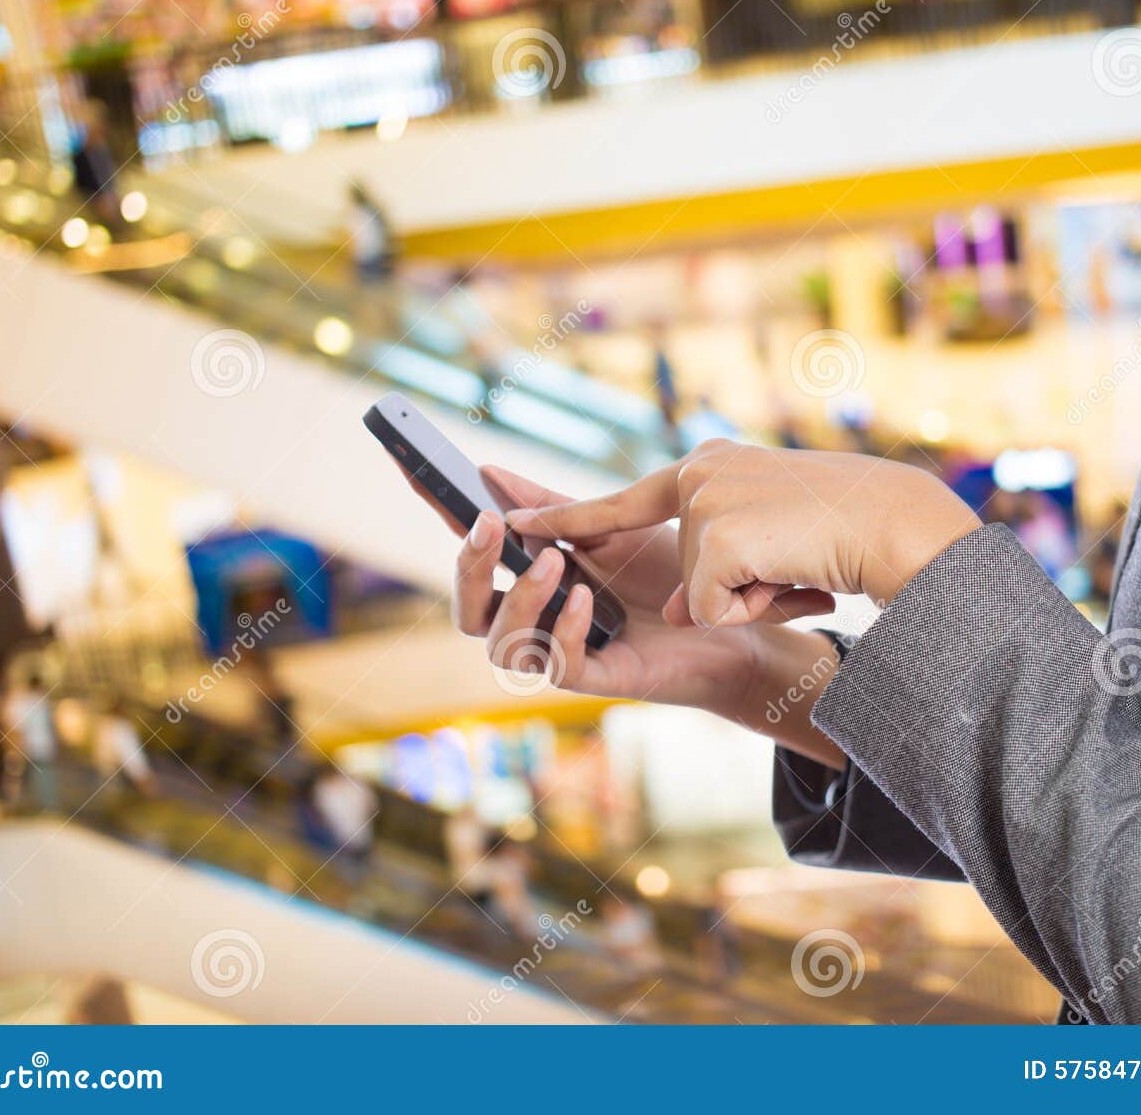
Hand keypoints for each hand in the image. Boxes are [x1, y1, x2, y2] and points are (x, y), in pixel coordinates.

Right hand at [447, 465, 837, 728]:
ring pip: (501, 644)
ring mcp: (559, 653)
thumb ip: (553, 505)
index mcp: (528, 580)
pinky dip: (563, 629)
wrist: (731, 620)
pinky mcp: (594, 679)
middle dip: (470, 566)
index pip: (471, 549)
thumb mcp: (609, 527)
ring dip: (521, 598)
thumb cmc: (667, 575)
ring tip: (555, 560)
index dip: (437, 510)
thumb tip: (487, 470)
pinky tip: (585, 599)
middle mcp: (533, 621)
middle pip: (467, 608)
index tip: (409, 462)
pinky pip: (555, 665)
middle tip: (490, 525)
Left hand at [507, 440, 979, 627]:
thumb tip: (686, 608)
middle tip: (778, 560)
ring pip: (699, 592)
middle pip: (675, 564)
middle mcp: (698, 475)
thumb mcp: (769, 543)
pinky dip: (759, 607)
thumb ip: (717, 559)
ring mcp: (703, 502)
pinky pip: (717, 609)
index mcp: (708, 469)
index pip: (623, 502)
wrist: (897, 525)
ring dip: (747, 598)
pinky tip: (794, 578)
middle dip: (720, 585)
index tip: (511, 515)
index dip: (564, 515)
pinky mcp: (714, 537)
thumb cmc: (845, 536)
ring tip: (794, 567)